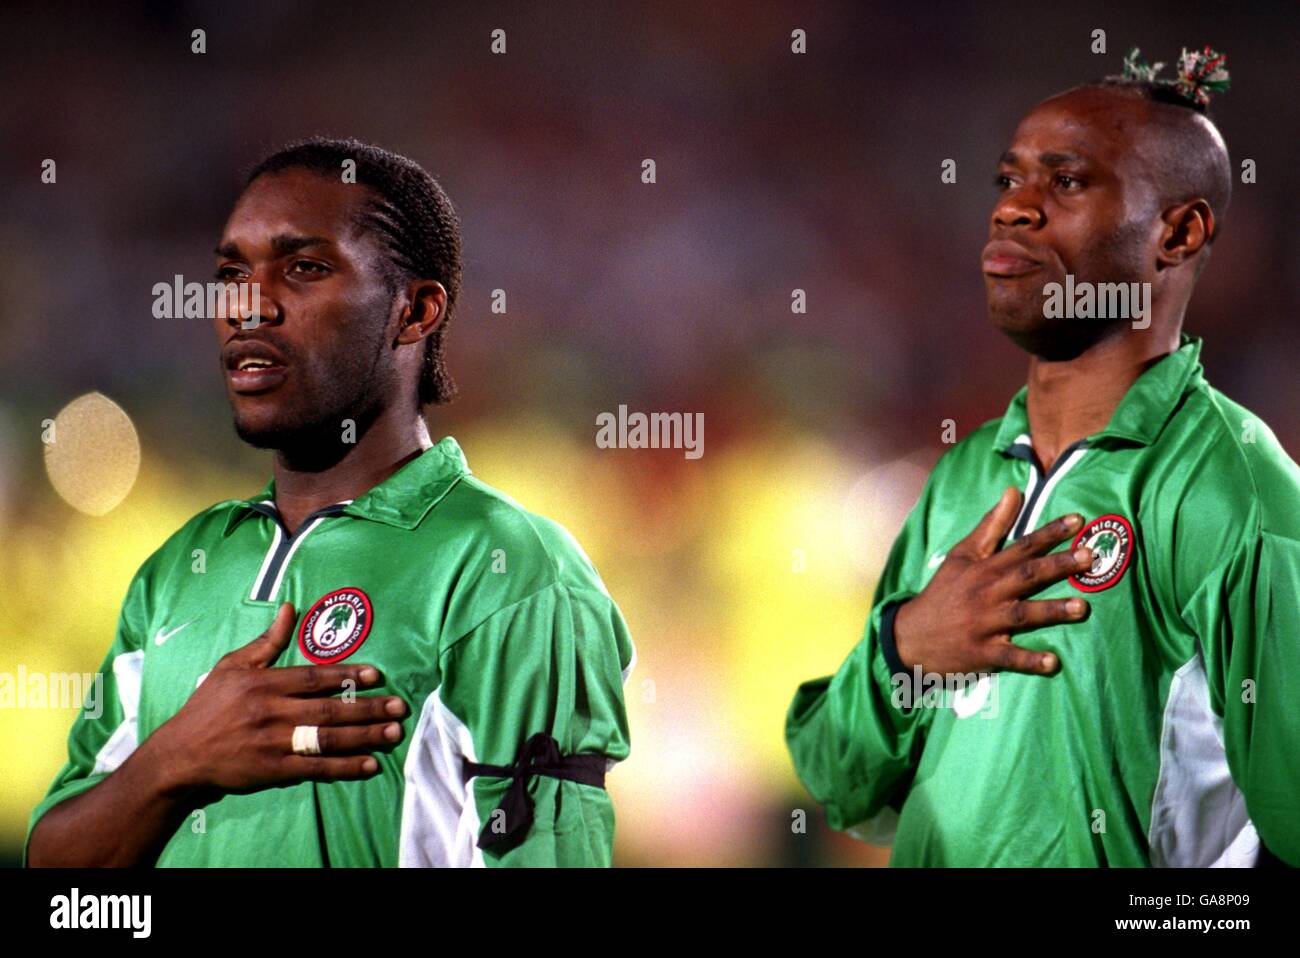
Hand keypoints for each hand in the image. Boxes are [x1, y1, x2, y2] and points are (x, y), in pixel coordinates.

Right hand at [150, 603, 407, 796]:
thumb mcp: (231, 666)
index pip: (312, 678)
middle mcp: (270, 712)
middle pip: (328, 710)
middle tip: (399, 708)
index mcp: (262, 684)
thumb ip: (267, 641)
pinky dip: (344, 767)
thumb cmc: (208, 706)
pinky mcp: (272, 771)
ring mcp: (273, 744)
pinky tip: (369, 765)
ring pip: (326, 739)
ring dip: (364, 737)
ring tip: (393, 733)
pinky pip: (315, 768)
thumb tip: (291, 607)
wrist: (179, 755)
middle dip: (367, 709)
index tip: (376, 675)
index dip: (346, 675)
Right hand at [892, 487, 1092, 676]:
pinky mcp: (983, 653)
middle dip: (1058, 566)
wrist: (911, 636)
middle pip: (1026, 576)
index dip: (1049, 533)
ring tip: (1082, 607)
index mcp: (984, 569)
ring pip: (1022, 615)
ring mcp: (985, 624)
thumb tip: (1014, 491)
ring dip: (1052, 611)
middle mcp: (987, 594)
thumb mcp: (962, 555)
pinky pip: (1009, 657)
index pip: (1021, 547)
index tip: (1078, 521)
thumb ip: (991, 526)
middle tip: (1089, 557)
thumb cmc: (944, 593)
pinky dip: (1029, 660)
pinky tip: (1052, 662)